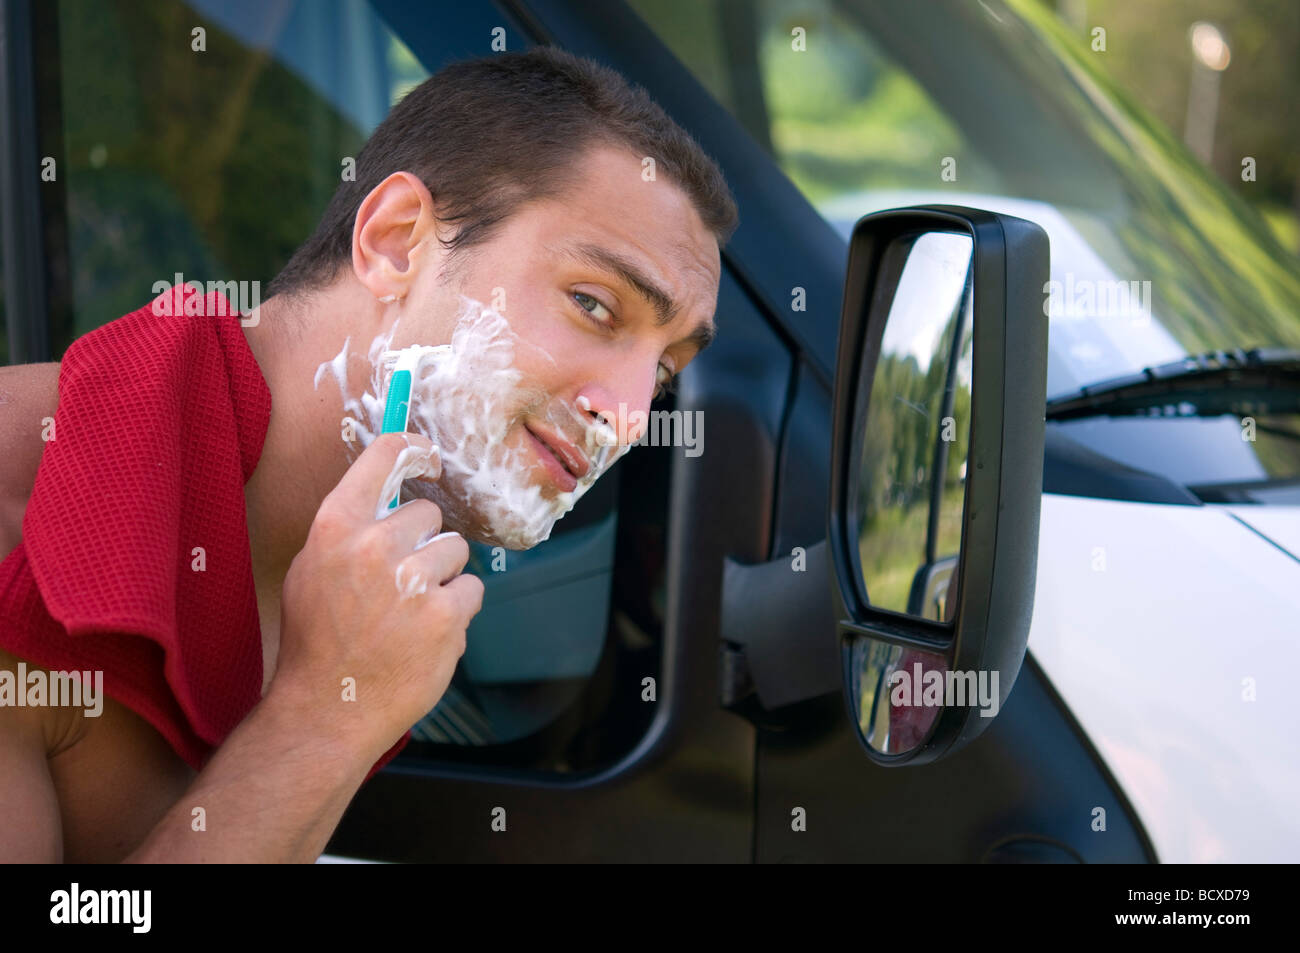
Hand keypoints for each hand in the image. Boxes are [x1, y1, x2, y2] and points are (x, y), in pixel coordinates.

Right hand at [271, 433, 483, 761]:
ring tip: (410, 614)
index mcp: (336, 527)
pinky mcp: (446, 614)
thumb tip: (391, 494)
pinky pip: (472, 590)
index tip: (428, 457)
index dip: (413, 451)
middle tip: (399, 585)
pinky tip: (426, 635)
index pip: (383, 457)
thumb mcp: (312, 570)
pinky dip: (457, 611)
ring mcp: (413, 580)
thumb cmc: (317, 642)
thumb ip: (350, 530)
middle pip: (428, 514)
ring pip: (455, 551)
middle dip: (422, 545)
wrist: (328, 708)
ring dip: (442, 578)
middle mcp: (374, 545)